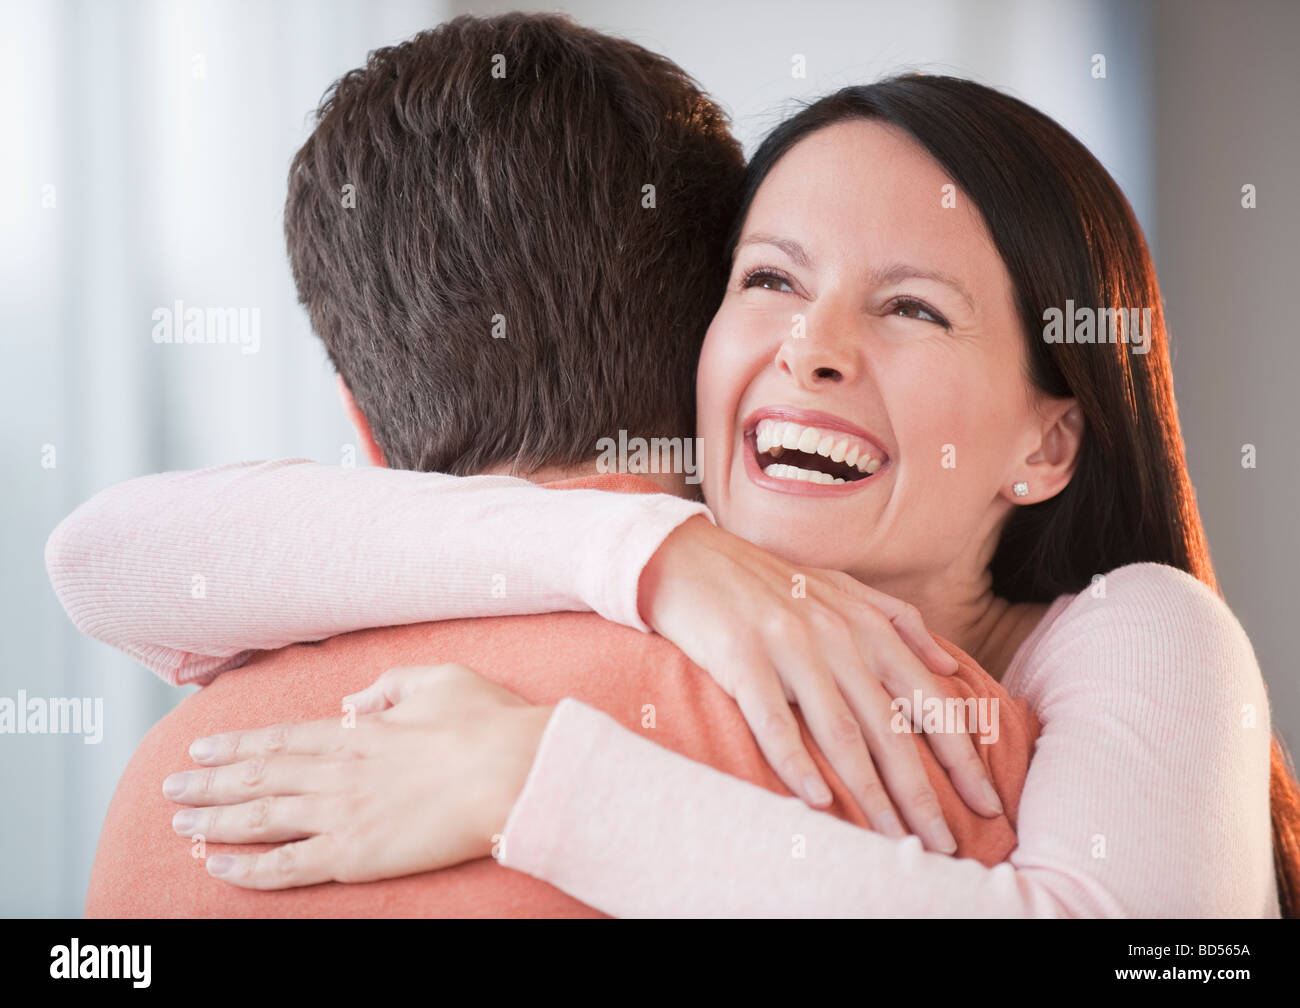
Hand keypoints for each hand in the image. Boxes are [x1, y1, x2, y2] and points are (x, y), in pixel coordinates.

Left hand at [162, 664, 553, 888]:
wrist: (513, 771)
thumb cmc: (486, 723)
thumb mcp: (438, 679)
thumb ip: (389, 686)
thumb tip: (352, 702)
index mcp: (357, 731)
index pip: (279, 738)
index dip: (235, 745)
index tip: (201, 748)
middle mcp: (337, 772)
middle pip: (258, 777)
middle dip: (209, 785)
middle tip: (172, 791)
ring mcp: (342, 815)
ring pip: (262, 818)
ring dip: (216, 823)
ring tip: (181, 826)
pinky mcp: (356, 855)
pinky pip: (289, 867)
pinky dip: (250, 869)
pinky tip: (221, 869)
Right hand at [637, 516, 1000, 852]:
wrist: (687, 556)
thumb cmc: (765, 581)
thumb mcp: (839, 588)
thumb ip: (898, 622)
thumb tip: (948, 665)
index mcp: (865, 624)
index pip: (928, 698)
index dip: (960, 754)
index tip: (986, 800)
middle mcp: (835, 636)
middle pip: (890, 728)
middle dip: (921, 792)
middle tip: (942, 842)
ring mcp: (788, 646)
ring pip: (840, 732)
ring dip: (869, 793)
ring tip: (891, 839)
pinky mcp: (741, 657)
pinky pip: (773, 719)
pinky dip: (795, 762)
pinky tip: (816, 801)